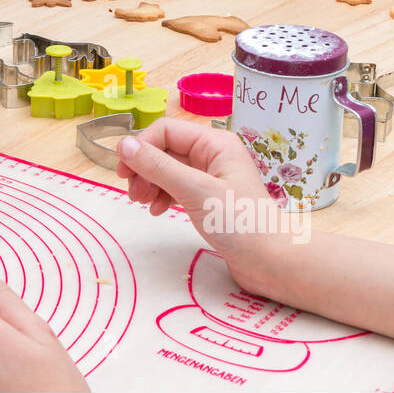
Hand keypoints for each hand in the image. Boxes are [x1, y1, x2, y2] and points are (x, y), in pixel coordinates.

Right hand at [117, 119, 291, 286]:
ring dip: (149, 183)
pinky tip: (157, 210)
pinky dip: (161, 195)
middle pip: (164, 150)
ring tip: (142, 203)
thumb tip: (124, 145)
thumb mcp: (194, 191)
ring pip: (167, 169)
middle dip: (143, 168)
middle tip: (132, 193)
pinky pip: (175, 186)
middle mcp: (212, 155)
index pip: (165, 131)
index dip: (141, 147)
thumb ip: (158, 167)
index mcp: (215, 144)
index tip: (123, 172)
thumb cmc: (241, 223)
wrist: (270, 262)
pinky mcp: (207, 197)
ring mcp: (210, 177)